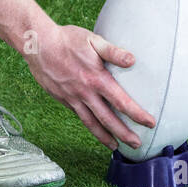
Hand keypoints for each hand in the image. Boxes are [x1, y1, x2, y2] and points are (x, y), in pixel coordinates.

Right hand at [23, 23, 156, 150]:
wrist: (38, 44)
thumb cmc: (67, 39)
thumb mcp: (93, 40)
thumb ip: (113, 51)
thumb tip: (132, 60)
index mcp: (96, 79)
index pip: (121, 102)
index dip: (137, 114)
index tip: (149, 123)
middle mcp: (85, 93)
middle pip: (107, 119)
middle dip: (124, 134)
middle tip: (136, 145)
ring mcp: (72, 98)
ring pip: (91, 123)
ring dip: (105, 137)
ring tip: (115, 147)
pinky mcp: (62, 99)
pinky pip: (78, 116)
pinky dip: (89, 125)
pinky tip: (95, 128)